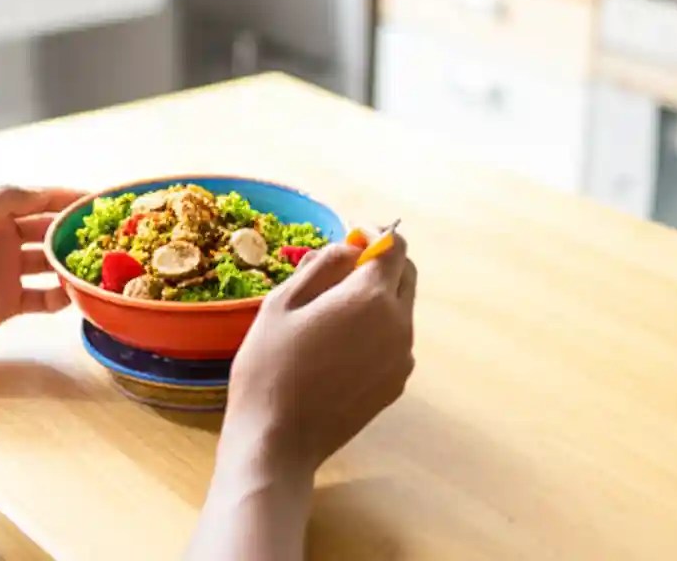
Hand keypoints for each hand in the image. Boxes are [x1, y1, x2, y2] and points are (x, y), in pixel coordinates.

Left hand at [0, 185, 84, 368]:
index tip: (98, 202)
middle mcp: (0, 238)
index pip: (36, 199)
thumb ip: (2, 199)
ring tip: (97, 268)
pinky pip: (42, 297)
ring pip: (49, 264)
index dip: (66, 199)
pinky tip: (74, 297)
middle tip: (108, 238)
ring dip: (71, 264)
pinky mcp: (6, 303)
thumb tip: (41, 191)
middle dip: (76, 233)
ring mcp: (4, 272)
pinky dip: (60, 297)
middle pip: (47, 230)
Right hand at [187, 233, 415, 559]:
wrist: (278, 438)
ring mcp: (402, 357)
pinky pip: (394, 341)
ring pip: (401, 310)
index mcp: (370, 298)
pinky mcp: (397, 383)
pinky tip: (337, 348)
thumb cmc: (269, 366)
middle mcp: (399, 324)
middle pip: (407, 276)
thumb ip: (321, 265)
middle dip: (381, 265)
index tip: (350, 240)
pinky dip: (376, 331)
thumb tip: (349, 247)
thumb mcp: (282, 303)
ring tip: (330, 315)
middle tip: (340, 273)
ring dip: (377, 299)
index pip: (395, 247)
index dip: (374, 236)